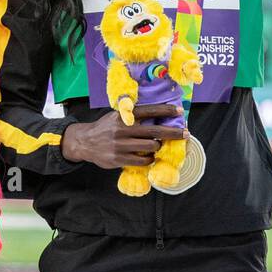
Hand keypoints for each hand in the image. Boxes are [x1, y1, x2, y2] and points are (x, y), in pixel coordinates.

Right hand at [60, 103, 186, 169]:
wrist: (85, 142)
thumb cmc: (106, 128)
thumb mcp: (117, 117)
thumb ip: (134, 117)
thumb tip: (158, 117)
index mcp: (124, 116)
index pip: (149, 111)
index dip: (166, 111)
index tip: (179, 112)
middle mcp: (123, 129)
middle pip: (155, 131)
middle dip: (173, 133)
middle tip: (185, 134)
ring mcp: (121, 145)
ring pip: (151, 146)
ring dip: (157, 147)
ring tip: (156, 146)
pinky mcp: (119, 159)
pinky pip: (143, 160)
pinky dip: (149, 158)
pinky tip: (148, 156)